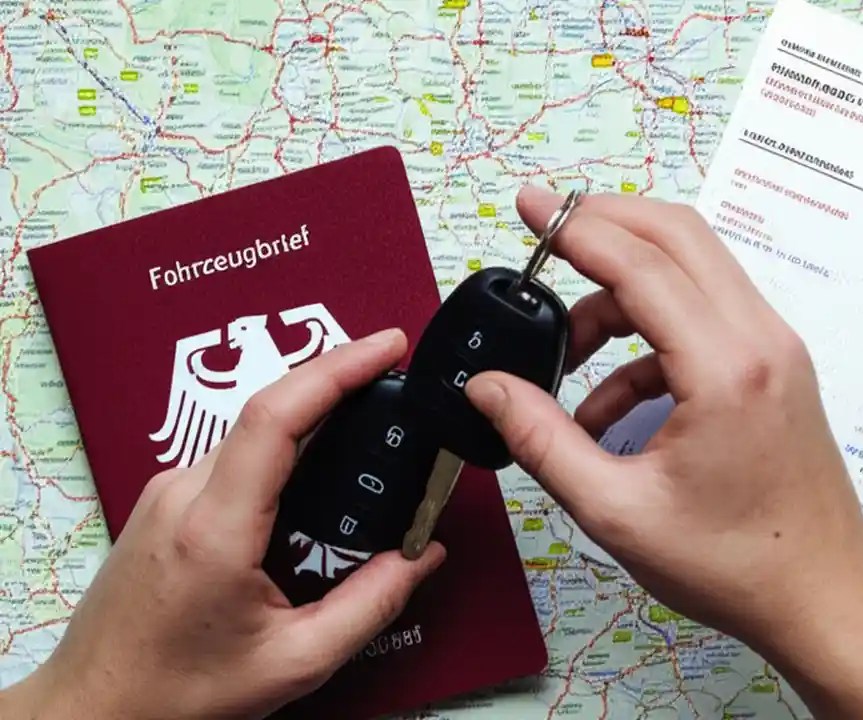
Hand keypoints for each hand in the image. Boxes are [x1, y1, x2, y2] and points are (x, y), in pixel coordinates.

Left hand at [0, 329, 444, 719]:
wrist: (93, 711)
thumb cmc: (177, 693)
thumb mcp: (295, 661)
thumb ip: (370, 603)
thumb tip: (423, 555)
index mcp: (214, 529)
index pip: (276, 417)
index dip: (336, 370)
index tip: (387, 348)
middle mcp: (182, 495)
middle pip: (269, 411)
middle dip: (338, 381)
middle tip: (397, 380)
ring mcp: (166, 494)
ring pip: (251, 431)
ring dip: (311, 414)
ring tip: (369, 419)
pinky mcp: (164, 503)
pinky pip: (234, 454)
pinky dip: (284, 444)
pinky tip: (318, 465)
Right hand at [464, 186, 862, 718]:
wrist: (824, 599)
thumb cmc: (733, 566)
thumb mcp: (618, 512)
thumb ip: (542, 441)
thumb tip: (488, 388)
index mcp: (726, 369)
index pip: (642, 264)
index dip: (576, 227)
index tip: (529, 204)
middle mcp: (761, 341)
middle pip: (678, 236)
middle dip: (604, 225)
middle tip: (544, 234)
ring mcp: (777, 350)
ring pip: (694, 271)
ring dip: (623, 291)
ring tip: (567, 356)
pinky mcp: (776, 367)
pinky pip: (704, 319)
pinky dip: (650, 341)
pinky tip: (609, 409)